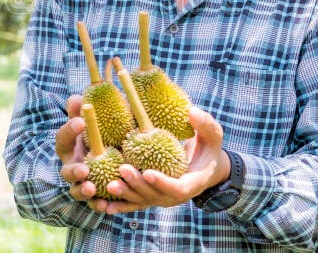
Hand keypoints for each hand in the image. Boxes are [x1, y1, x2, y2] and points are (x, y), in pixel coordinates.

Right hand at [55, 94, 96, 201]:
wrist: (105, 161)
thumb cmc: (94, 137)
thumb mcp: (87, 124)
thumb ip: (81, 112)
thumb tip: (77, 97)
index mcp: (69, 148)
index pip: (63, 139)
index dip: (69, 130)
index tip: (80, 121)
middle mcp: (72, 167)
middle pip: (67, 171)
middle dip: (74, 171)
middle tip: (84, 169)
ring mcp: (81, 184)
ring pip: (77, 191)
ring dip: (83, 191)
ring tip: (91, 188)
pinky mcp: (94, 197)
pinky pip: (93, 205)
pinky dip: (98, 206)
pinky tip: (106, 206)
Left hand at [92, 106, 230, 213]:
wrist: (204, 167)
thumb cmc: (209, 149)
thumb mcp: (213, 136)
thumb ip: (205, 125)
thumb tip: (192, 112)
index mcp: (192, 183)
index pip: (178, 189)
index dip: (163, 183)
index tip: (149, 172)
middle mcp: (175, 195)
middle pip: (155, 196)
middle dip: (138, 185)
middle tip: (123, 169)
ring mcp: (162, 198)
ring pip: (142, 201)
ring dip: (125, 194)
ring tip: (109, 185)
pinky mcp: (151, 197)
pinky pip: (135, 204)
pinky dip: (120, 205)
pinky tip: (103, 205)